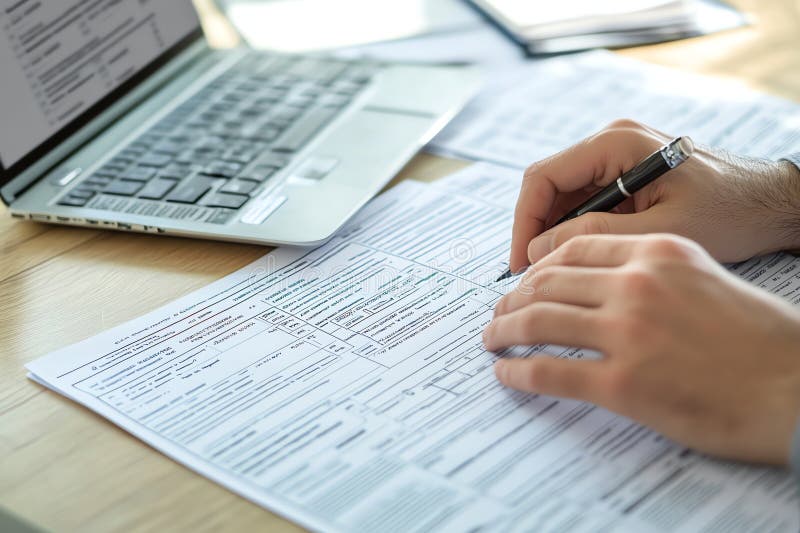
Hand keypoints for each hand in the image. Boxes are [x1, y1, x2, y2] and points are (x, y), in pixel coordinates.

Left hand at [484, 234, 799, 464]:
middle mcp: (636, 284)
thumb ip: (650, 273)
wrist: (796, 387)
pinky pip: (549, 372)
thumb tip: (601, 287)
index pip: (575, 247)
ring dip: (503, 330)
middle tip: (497, 312)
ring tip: (490, 339)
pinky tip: (506, 374)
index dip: (538, 265)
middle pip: (548, 282)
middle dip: (512, 298)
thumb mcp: (704, 277)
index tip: (524, 281)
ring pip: (538, 321)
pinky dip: (518, 372)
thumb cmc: (758, 338)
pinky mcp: (623, 384)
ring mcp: (627, 333)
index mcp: (657, 252)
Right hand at [508, 119, 799, 272]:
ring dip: (551, 233)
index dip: (524, 222)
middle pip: (547, 186)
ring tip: (552, 273)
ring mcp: (615, 157)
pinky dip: (572, 231)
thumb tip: (538, 249)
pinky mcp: (622, 174)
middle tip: (530, 276)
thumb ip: (595, 235)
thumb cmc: (728, 212)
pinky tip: (577, 260)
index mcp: (616, 144)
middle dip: (534, 231)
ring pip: (561, 197)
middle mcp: (610, 143)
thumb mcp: (660, 231)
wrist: (768, 203)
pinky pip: (582, 201)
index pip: (542, 177)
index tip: (520, 263)